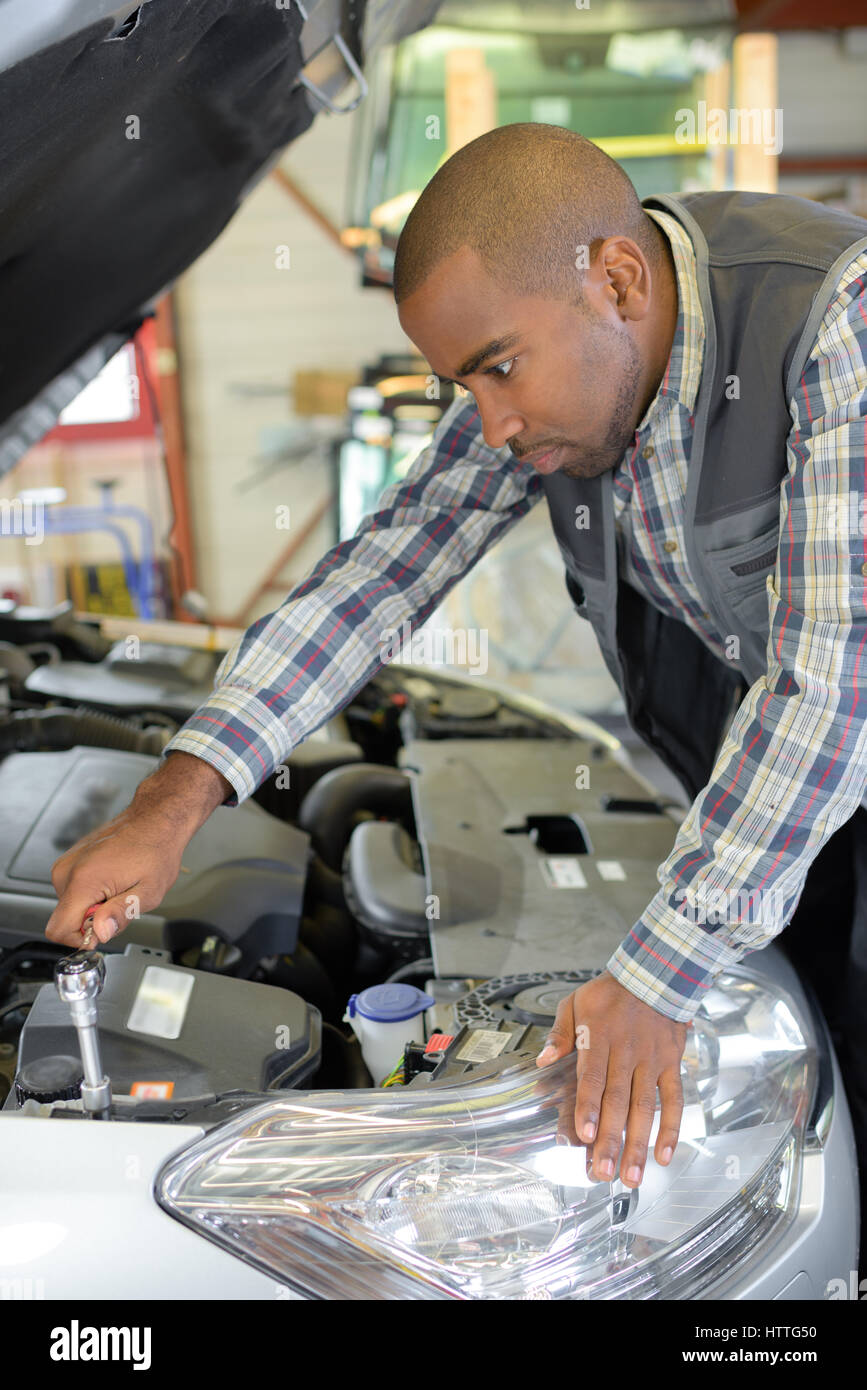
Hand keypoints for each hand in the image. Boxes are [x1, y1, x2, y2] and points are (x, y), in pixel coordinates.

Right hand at [45, 752, 231, 947]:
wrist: (154, 820)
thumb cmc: (156, 851)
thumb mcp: (149, 891)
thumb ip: (121, 914)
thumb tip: (99, 934)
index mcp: (83, 881)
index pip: (58, 930)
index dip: (81, 938)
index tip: (105, 927)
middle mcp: (67, 871)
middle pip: (67, 919)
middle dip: (94, 920)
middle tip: (122, 900)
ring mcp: (66, 865)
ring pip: (71, 907)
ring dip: (95, 906)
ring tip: (120, 887)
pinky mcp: (69, 862)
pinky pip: (74, 892)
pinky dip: (93, 893)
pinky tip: (113, 878)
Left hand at [536, 970, 686, 1187]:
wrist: (656, 974)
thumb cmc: (610, 993)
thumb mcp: (576, 1002)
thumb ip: (560, 1034)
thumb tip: (543, 1060)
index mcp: (599, 1036)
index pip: (593, 1077)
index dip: (588, 1107)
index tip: (585, 1135)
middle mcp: (627, 1051)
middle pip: (618, 1101)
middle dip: (611, 1140)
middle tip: (603, 1172)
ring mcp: (652, 1060)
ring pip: (646, 1108)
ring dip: (638, 1144)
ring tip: (631, 1177)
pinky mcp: (672, 1064)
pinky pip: (674, 1100)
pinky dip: (672, 1129)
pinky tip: (664, 1155)